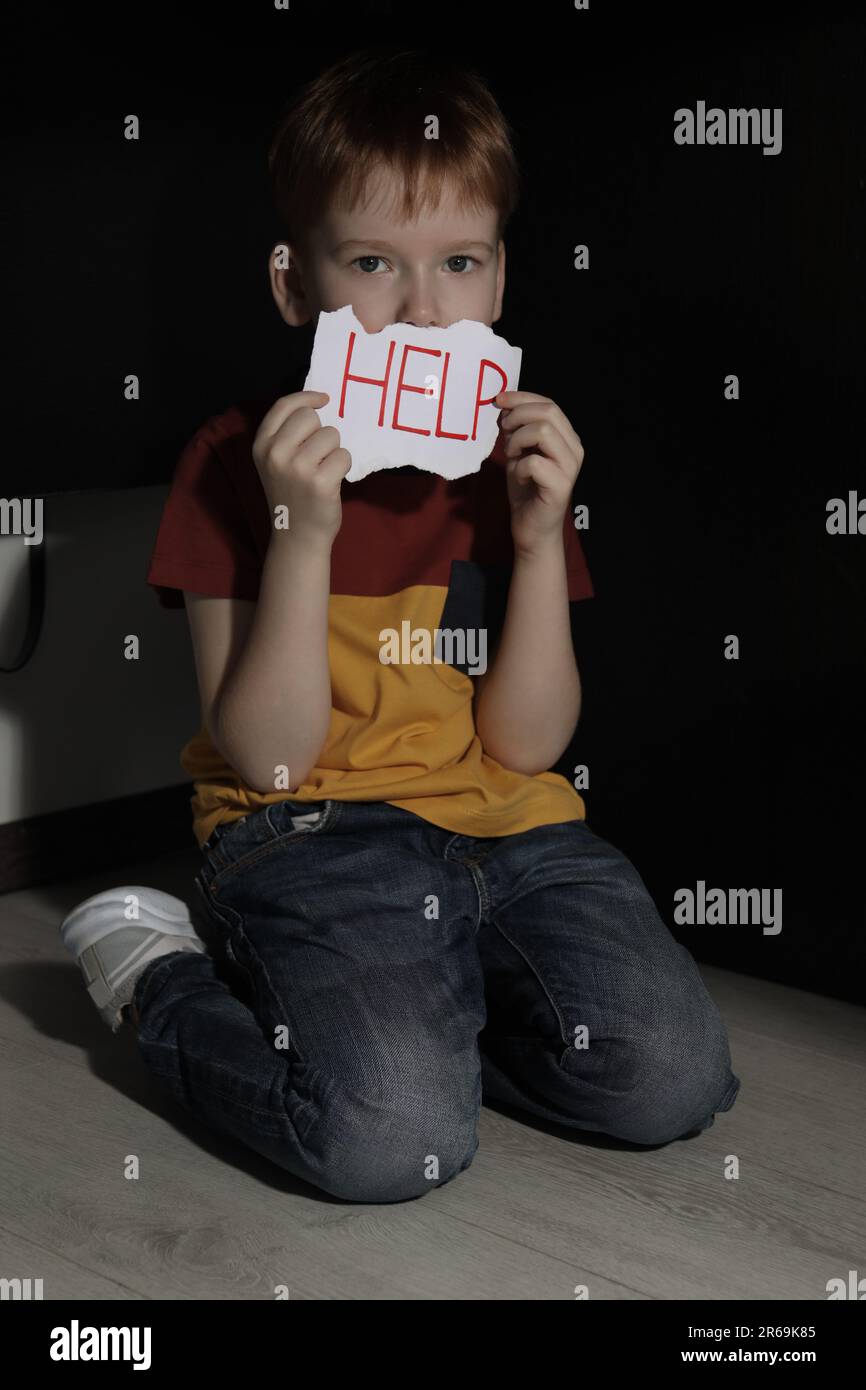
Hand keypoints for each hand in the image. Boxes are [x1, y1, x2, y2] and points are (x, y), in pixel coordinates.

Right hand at [252, 390, 350, 548]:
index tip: (324, 399)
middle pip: (311, 417)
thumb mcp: (275, 462)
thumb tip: (317, 403)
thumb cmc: (292, 495)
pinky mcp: (320, 482)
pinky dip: (343, 466)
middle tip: (317, 456)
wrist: (297, 536)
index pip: (285, 406)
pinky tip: (331, 482)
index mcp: (262, 445)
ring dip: (334, 451)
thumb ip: (287, 435)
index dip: (307, 398)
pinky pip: (344, 455)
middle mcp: (275, 453)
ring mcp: (297, 468)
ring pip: (331, 435)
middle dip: (321, 432)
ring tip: (322, 471)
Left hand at [494, 391, 584, 558]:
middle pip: (549, 412)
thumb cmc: (526, 490)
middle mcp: (574, 449)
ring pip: (543, 432)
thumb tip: (504, 406)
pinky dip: (518, 467)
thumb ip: (517, 430)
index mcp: (567, 438)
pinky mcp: (561, 486)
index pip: (549, 404)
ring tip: (511, 455)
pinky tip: (518, 477)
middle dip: (518, 416)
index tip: (499, 400)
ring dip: (518, 439)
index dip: (522, 398)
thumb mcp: (519, 452)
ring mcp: (570, 467)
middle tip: (503, 431)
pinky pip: (534, 462)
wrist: (532, 528)